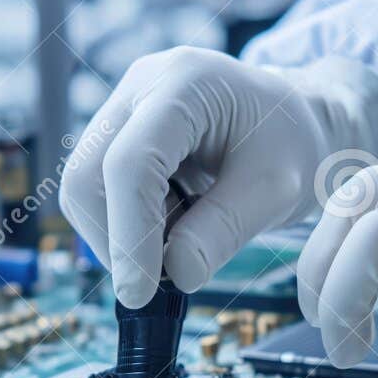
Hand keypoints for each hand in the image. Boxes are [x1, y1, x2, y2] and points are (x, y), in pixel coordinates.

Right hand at [60, 47, 377, 306]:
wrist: (294, 120)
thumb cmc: (291, 144)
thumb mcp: (276, 189)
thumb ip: (226, 228)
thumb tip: (177, 272)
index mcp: (185, 84)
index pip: (131, 163)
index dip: (129, 234)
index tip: (140, 294)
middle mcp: (140, 86)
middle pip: (87, 175)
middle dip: (116, 240)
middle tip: (163, 278)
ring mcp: (122, 107)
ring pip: (84, 189)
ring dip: (121, 235)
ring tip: (181, 241)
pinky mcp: (116, 134)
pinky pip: (98, 192)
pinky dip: (127, 225)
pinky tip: (173, 225)